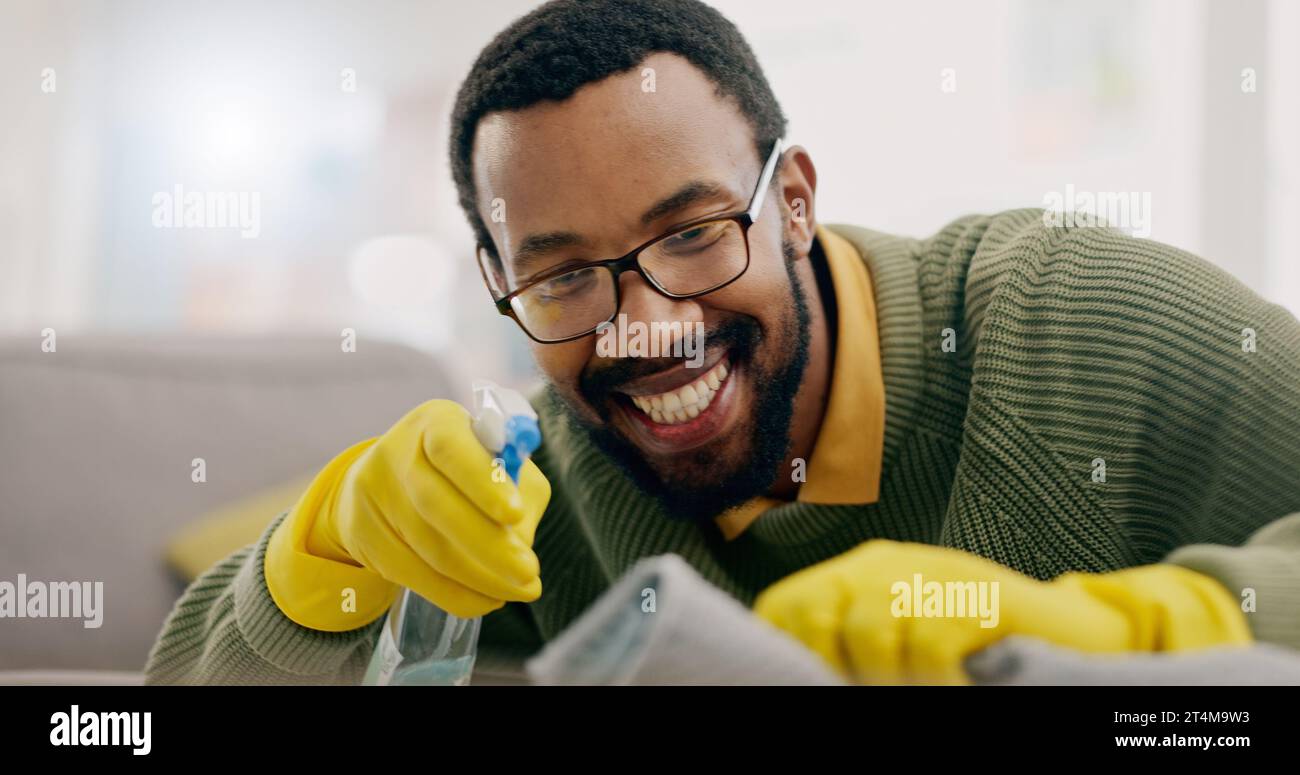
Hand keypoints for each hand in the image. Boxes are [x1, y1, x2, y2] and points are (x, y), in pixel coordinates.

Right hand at [267, 399, 549, 629]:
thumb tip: (521, 544)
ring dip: (479, 578)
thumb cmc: (463, 470)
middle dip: (489, 547)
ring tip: (517, 591)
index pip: (452, 448)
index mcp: (437, 422)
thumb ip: (519, 490)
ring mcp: (374, 495)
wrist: (387, 481)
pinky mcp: (364, 536)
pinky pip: (414, 575)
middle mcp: (397, 452)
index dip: (483, 482)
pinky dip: (456, 594)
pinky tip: (487, 600)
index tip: (515, 514)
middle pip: (436, 505)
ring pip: (428, 548)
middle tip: (528, 574)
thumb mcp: (496, 462)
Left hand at [753, 540, 1250, 683]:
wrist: (1068, 631)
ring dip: (891, 676)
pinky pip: (927, 646)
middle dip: (835, 664)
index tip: (813, 681)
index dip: (788, 650)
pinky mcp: (974, 595)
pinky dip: (936, 678)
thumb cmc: (973, 647)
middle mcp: (884, 565)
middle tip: (879, 685)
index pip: (786, 608)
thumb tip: (802, 679)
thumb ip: (850, 647)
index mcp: (857, 574)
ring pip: (869, 633)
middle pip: (816, 615)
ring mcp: (930, 574)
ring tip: (925, 683)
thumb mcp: (900, 640)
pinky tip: (958, 682)